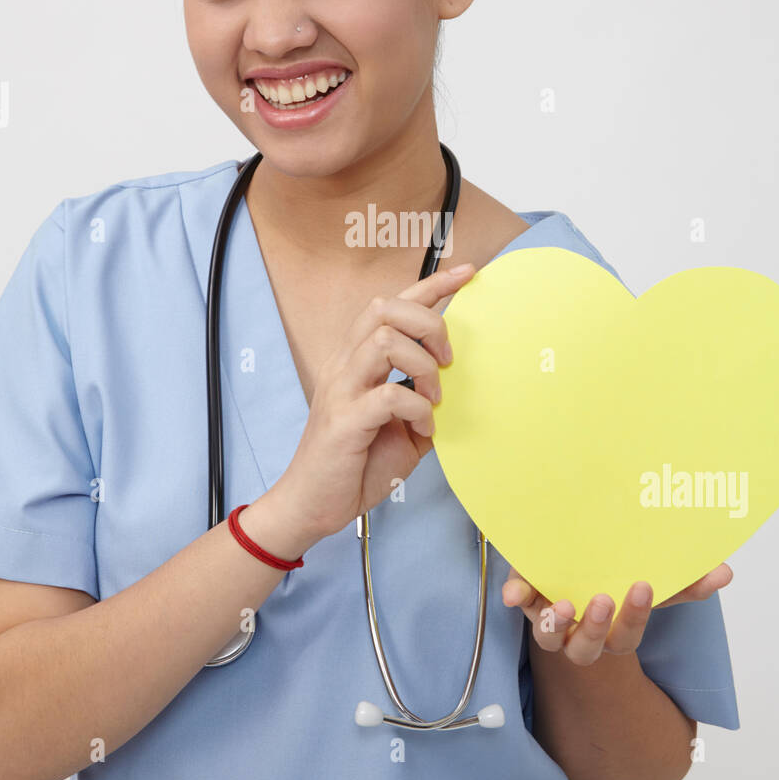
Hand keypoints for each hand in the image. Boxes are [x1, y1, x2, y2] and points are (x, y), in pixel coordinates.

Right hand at [279, 262, 476, 540]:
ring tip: (434, 397)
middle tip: (446, 360)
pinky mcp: (345, 420)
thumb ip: (423, 402)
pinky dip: (418, 407)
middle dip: (428, 322)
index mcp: (355, 361)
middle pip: (384, 308)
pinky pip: (389, 394)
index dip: (430, 284)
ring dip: (421, 364)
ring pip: (383, 339)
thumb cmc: (355, 464)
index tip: (467, 273)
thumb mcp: (401, 429)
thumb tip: (457, 387)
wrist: (311, 506)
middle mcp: (344, 366)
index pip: (390, 305)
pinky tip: (424, 427)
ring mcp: (342, 390)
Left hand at [502, 563, 733, 663]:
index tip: (643, 586)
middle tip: (603, 599)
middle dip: (594, 628)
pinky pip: (520, 599)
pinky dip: (517, 594)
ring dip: (554, 622)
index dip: (634, 617)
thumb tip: (725, 572)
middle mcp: (578, 635)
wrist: (569, 562)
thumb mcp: (649, 580)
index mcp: (611, 632)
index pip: (626, 636)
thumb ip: (684, 580)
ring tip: (563, 603)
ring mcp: (550, 620)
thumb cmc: (614, 578)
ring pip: (548, 636)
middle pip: (585, 648)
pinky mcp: (526, 598)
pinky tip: (515, 591)